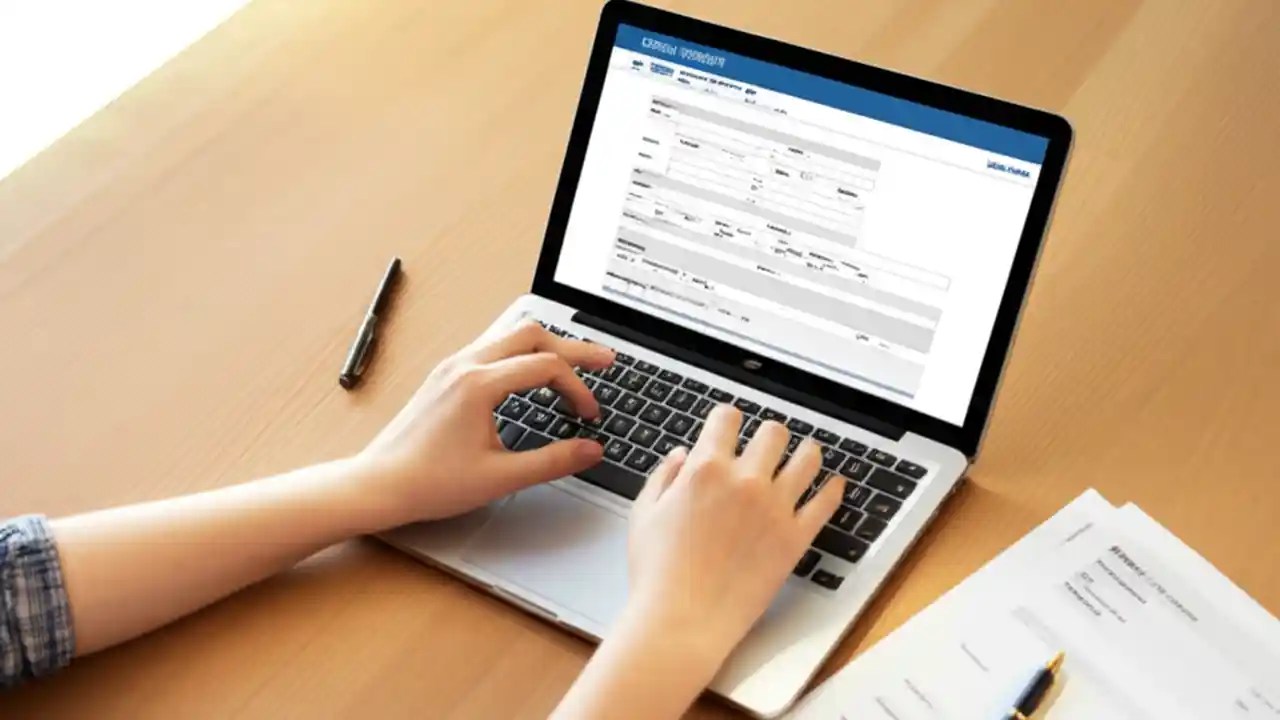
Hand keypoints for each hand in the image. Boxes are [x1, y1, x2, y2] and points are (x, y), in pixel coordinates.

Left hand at [357, 320, 614, 526]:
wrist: (379, 484)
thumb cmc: (430, 482)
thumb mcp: (500, 477)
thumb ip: (553, 461)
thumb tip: (591, 450)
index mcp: (478, 385)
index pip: (546, 366)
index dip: (578, 388)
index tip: (589, 416)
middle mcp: (465, 365)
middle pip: (532, 334)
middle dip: (572, 348)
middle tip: (604, 360)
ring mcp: (453, 367)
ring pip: (510, 336)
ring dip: (546, 347)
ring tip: (574, 364)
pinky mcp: (446, 376)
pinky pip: (492, 348)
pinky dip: (522, 355)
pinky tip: (532, 375)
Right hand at [625, 405, 842, 664]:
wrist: (682, 620)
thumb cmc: (658, 574)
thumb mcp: (643, 515)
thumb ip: (663, 477)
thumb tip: (679, 455)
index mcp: (705, 469)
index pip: (727, 418)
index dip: (727, 419)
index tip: (729, 426)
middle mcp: (745, 481)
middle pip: (773, 433)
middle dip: (768, 435)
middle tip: (767, 445)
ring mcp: (775, 509)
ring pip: (808, 459)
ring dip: (806, 452)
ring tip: (805, 455)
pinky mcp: (795, 538)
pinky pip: (826, 503)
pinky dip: (833, 489)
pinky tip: (834, 484)